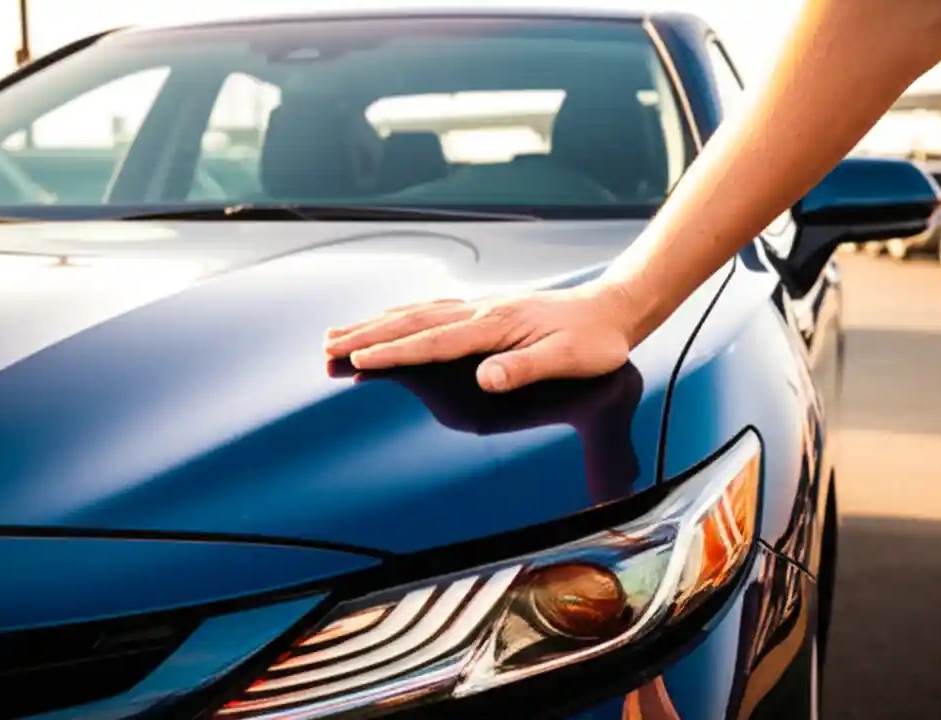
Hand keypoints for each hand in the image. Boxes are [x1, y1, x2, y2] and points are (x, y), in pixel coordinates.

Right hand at [324, 283, 640, 392]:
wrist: (613, 308)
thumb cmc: (595, 341)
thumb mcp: (570, 359)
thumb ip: (526, 368)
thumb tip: (486, 378)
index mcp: (496, 325)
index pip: (433, 341)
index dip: (395, 353)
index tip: (358, 359)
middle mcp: (481, 311)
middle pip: (412, 322)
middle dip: (367, 335)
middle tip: (327, 347)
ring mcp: (480, 307)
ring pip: (415, 312)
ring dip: (375, 323)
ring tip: (338, 334)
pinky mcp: (484, 309)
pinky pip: (430, 309)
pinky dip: (400, 314)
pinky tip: (387, 319)